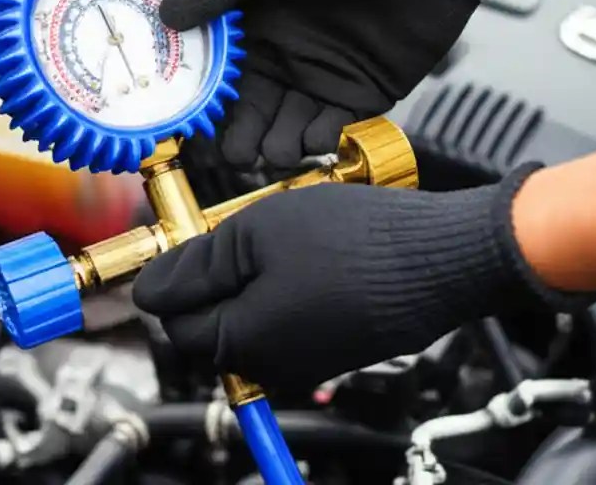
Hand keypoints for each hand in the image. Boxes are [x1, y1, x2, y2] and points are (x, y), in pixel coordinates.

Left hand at [132, 169, 589, 388]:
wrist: (444, 257)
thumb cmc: (359, 241)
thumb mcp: (255, 232)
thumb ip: (196, 265)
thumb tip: (151, 289)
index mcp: (241, 344)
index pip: (176, 322)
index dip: (181, 276)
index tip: (199, 236)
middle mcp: (273, 367)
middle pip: (216, 325)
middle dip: (221, 278)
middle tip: (247, 229)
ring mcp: (310, 362)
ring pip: (256, 318)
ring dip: (257, 278)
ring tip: (289, 235)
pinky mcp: (340, 349)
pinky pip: (295, 320)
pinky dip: (293, 287)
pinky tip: (318, 253)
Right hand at [160, 0, 551, 167]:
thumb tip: (167, 13)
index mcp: (255, 17)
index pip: (215, 69)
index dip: (200, 96)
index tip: (190, 118)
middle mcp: (282, 51)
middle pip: (245, 111)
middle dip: (236, 136)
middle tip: (233, 150)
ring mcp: (322, 74)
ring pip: (283, 128)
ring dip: (273, 146)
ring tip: (273, 151)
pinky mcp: (363, 92)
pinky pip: (330, 128)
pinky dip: (318, 141)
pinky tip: (313, 137)